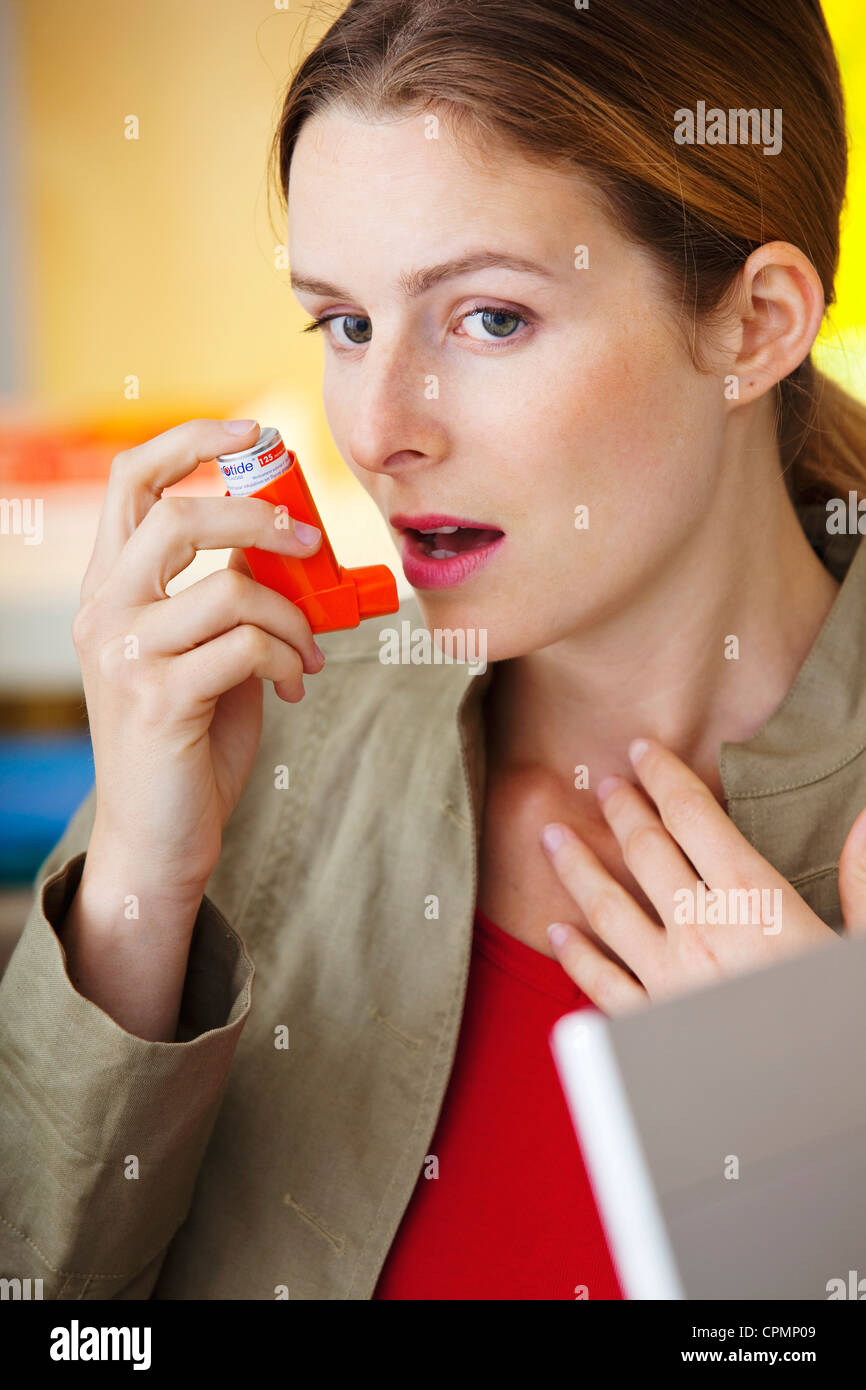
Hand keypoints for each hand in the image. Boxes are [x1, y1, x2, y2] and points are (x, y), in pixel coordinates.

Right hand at [73, 418, 324, 894]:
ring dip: (292, 616)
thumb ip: (222, 588)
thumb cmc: (188, 737)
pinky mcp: (159, 699)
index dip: (191, 439)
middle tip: (308, 541)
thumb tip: (274, 533)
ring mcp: (125, 655)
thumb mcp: (202, 647)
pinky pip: (248, 647)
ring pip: (231, 588)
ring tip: (308, 650)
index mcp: (110, 587)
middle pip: (178, 515)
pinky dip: (288, 657)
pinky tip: (293, 683)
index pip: (131, 480)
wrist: (158, 834)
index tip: (254, 430)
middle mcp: (104, 611)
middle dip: (259, 515)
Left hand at [540, 737, 865, 1014]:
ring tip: (552, 837)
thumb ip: (865, 884)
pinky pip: (601, 983)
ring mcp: (668, 979)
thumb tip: (865, 821)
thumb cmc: (835, 1028)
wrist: (804, 1117)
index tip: (641, 751)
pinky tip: (557, 933)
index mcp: (753, 901)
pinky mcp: (650, 1025)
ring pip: (606, 907)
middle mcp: (700, 931)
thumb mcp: (860, 952)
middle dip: (622, 810)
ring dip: (576, 868)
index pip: (694, 817)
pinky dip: (574, 955)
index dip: (664, 777)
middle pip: (645, 851)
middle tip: (604, 784)